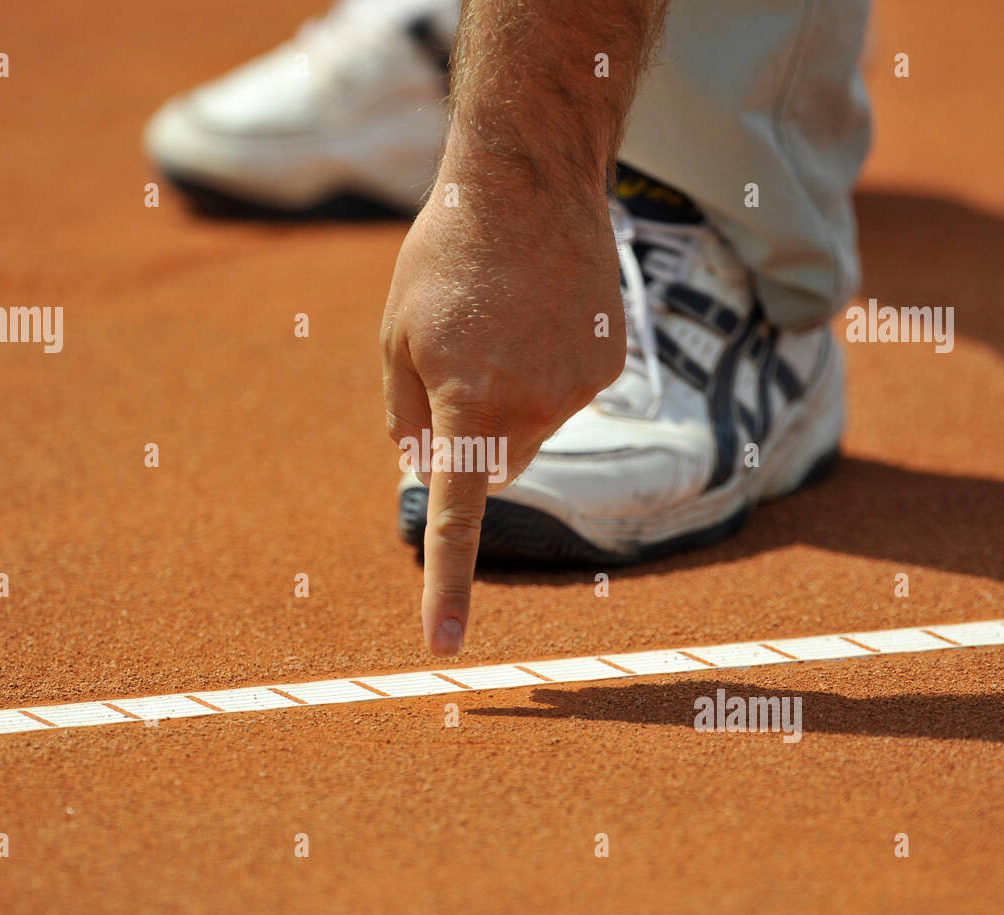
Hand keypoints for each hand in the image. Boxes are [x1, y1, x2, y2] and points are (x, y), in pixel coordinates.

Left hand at [380, 165, 625, 654]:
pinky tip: (540, 315)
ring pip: (533, 432)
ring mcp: (579, 388)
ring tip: (502, 323)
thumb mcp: (395, 339)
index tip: (444, 646)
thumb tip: (425, 474)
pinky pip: (565, 396)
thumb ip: (408, 419)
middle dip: (473, 443)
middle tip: (457, 368)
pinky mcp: (607, 365)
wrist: (528, 180)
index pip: (456, 517)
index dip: (448, 585)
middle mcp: (531, 408)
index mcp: (467, 407)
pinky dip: (548, 373)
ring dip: (510, 402)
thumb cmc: (443, 258)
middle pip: (496, 469)